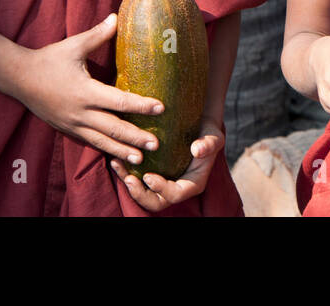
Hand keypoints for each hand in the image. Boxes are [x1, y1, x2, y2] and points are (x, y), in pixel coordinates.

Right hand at [17, 13, 163, 165]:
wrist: (18, 78)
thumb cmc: (48, 60)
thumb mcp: (74, 46)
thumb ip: (98, 34)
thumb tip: (117, 17)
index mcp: (85, 92)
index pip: (119, 101)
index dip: (141, 105)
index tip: (161, 108)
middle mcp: (80, 112)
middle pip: (113, 128)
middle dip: (135, 138)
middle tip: (157, 145)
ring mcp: (72, 124)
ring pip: (101, 141)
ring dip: (122, 151)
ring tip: (141, 161)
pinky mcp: (67, 129)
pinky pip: (89, 142)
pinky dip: (105, 150)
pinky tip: (118, 157)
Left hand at [110, 117, 225, 211]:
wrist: (199, 126)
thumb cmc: (208, 132)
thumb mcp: (214, 136)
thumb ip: (209, 144)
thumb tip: (197, 150)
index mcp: (192, 184)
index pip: (175, 195)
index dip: (161, 189)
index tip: (149, 176)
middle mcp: (176, 187)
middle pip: (155, 202)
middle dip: (139, 194)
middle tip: (129, 179)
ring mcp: (162, 182)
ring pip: (142, 193)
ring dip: (127, 182)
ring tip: (116, 164)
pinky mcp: (152, 173)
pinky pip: (136, 179)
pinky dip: (124, 171)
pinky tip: (115, 158)